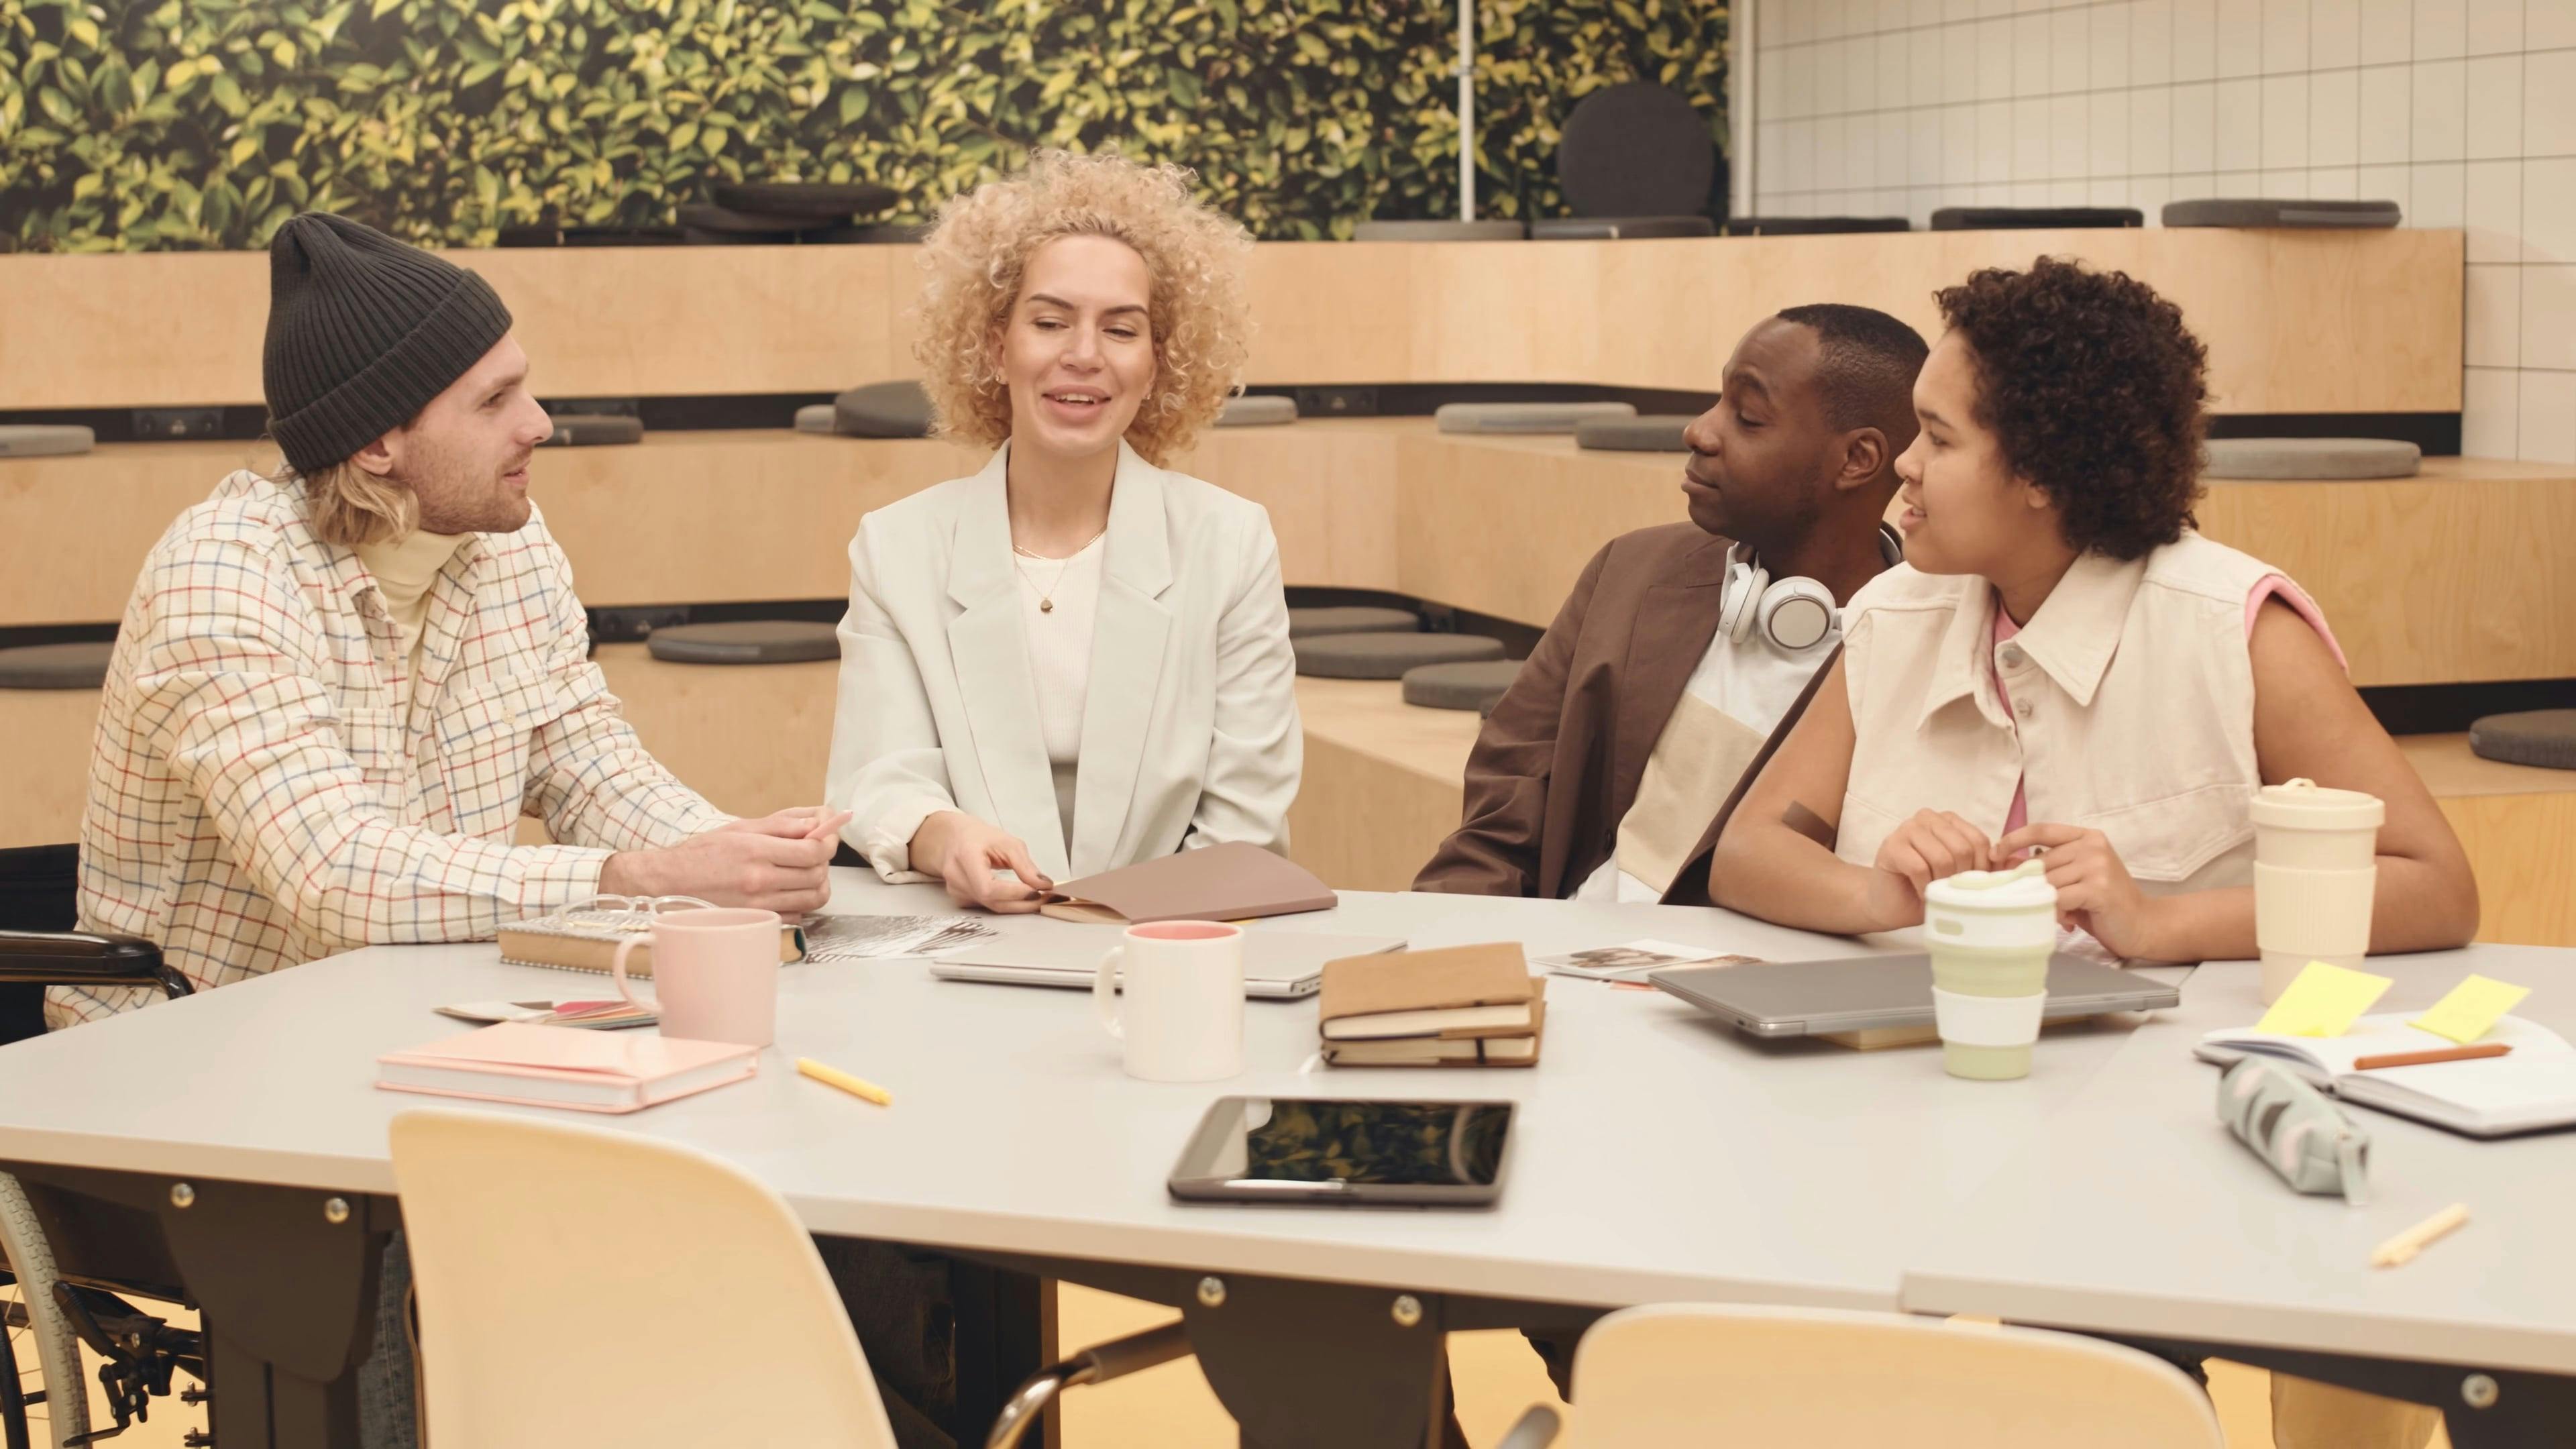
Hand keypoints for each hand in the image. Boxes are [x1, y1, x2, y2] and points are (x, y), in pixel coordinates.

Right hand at [600, 809, 847, 915]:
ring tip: (804, 872)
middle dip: (824, 861)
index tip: (827, 836)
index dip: (828, 842)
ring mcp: (758, 905)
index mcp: (756, 851)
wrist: (670, 883)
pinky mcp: (755, 921)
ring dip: (817, 883)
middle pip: (817, 875)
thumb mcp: (741, 827)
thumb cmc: (704, 852)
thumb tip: (816, 820)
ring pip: (812, 899)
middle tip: (814, 852)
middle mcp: (759, 880)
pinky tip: (788, 890)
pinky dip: (800, 903)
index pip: (813, 851)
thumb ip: (782, 824)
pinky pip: (796, 915)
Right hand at [909, 811, 1051, 913]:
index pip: (988, 887)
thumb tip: (1043, 884)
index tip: (1036, 891)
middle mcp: (956, 876)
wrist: (952, 840)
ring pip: (991, 907)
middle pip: (991, 901)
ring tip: (1036, 897)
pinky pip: (987, 907)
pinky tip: (1018, 898)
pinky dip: (1006, 904)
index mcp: (966, 856)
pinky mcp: (960, 899)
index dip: (1013, 893)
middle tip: (1044, 898)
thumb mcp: (1006, 842)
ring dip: (1016, 906)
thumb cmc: (978, 838)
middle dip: (1022, 903)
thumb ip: (1025, 865)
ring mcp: (956, 891)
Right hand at [1868, 810, 1997, 920]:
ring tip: (1934, 892)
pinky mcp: (1891, 846)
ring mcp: (1907, 829)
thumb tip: (2025, 862)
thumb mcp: (1965, 878)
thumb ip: (1992, 868)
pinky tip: (1920, 892)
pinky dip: (1924, 887)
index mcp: (1948, 821)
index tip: (1969, 886)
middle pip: (1962, 848)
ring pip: (1943, 857)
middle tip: (1949, 891)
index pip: (1979, 841)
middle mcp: (1928, 818)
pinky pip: (1920, 867)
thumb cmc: (1928, 889)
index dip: (1980, 869)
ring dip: (1941, 883)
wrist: (1890, 904)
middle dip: (1960, 877)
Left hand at [1996, 822, 2159, 958]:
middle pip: (2040, 861)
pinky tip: (2067, 920)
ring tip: (2061, 913)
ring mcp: (2097, 865)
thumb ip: (2049, 867)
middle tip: (2038, 903)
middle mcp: (2092, 846)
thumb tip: (2006, 864)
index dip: (2013, 840)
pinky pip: (2058, 898)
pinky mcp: (2098, 888)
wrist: (2143, 924)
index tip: (1994, 855)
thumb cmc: (2104, 903)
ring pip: (2047, 882)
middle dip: (2031, 885)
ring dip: (2046, 901)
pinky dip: (2055, 911)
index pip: (2041, 830)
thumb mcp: (2074, 877)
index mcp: (2086, 837)